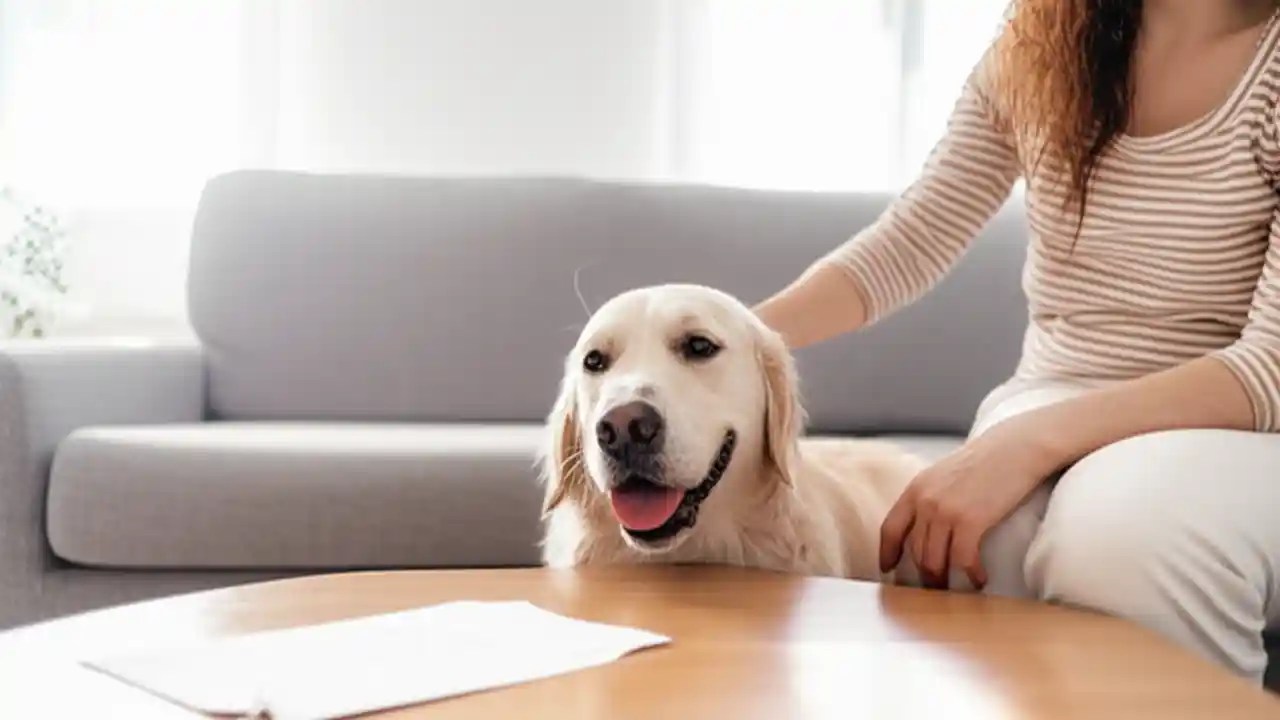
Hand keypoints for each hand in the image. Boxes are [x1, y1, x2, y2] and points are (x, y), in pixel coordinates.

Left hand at [879, 418, 1061, 589]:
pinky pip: (961, 560)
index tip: (887, 570)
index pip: (890, 528)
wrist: (1015, 448)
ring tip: (954, 590)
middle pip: (914, 551)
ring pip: (933, 561)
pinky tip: (978, 579)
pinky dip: (970, 575)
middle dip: (922, 575)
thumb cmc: (986, 462)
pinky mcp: (969, 521)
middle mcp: (924, 501)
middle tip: (932, 589)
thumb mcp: (944, 475)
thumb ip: (930, 498)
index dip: (887, 553)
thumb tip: (924, 529)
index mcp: (916, 489)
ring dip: (943, 581)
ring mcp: (945, 511)